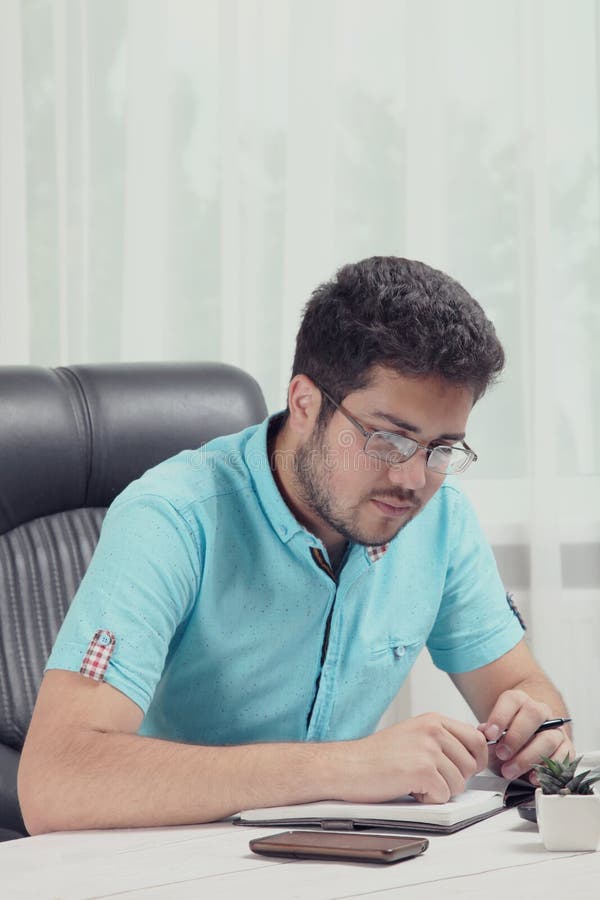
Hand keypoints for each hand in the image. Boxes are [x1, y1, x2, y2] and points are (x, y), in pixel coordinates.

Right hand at [338, 713, 487, 804]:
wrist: (347, 765)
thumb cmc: (375, 756)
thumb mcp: (413, 736)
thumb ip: (442, 739)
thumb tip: (475, 751)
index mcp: (433, 720)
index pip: (478, 738)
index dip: (477, 759)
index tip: (466, 769)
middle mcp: (433, 730)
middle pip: (472, 764)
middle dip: (455, 778)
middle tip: (430, 778)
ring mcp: (429, 748)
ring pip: (459, 783)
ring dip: (439, 790)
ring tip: (414, 781)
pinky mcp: (422, 769)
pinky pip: (443, 795)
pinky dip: (428, 799)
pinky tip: (409, 788)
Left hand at [478, 690, 574, 782]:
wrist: (530, 740)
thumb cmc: (508, 737)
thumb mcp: (495, 733)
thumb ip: (488, 735)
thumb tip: (483, 738)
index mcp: (520, 701)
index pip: (512, 700)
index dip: (500, 717)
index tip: (489, 734)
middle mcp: (540, 712)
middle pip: (533, 715)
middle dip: (515, 737)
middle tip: (501, 754)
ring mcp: (555, 729)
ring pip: (548, 738)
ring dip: (528, 757)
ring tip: (510, 771)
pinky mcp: (566, 748)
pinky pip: (562, 758)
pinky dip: (546, 770)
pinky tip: (532, 777)